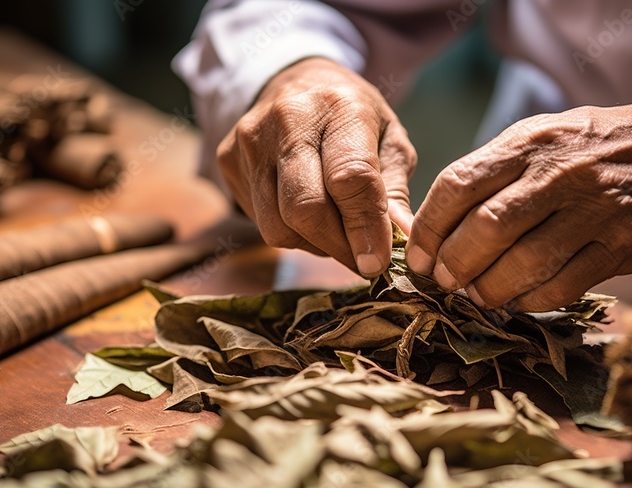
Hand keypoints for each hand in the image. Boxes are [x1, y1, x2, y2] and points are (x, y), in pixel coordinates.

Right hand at [217, 57, 416, 276]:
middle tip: (362, 261)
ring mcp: (250, 140)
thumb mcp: (389, 140)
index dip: (365, 227)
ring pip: (278, 226)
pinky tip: (310, 218)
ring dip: (315, 245)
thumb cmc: (352, 116)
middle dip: (338, 246)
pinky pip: (262, 222)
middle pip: (306, 208)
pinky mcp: (228, 160)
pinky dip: (293, 234)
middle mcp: (287, 119)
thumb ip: (395, 191)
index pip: (350, 178)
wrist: (293, 81)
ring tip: (338, 234)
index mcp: (339, 106)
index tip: (378, 261)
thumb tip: (403, 241)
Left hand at [406, 93, 631, 310]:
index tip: (420, 255)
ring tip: (479, 296)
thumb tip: (439, 221)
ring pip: (524, 265)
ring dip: (490, 291)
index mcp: (532, 140)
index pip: (458, 185)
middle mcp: (561, 172)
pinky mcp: (625, 245)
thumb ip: (499, 170)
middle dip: (455, 266)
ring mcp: (596, 209)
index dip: (429, 228)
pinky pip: (564, 286)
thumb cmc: (606, 146)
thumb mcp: (550, 135)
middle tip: (445, 282)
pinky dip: (533, 301)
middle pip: (485, 230)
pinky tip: (521, 301)